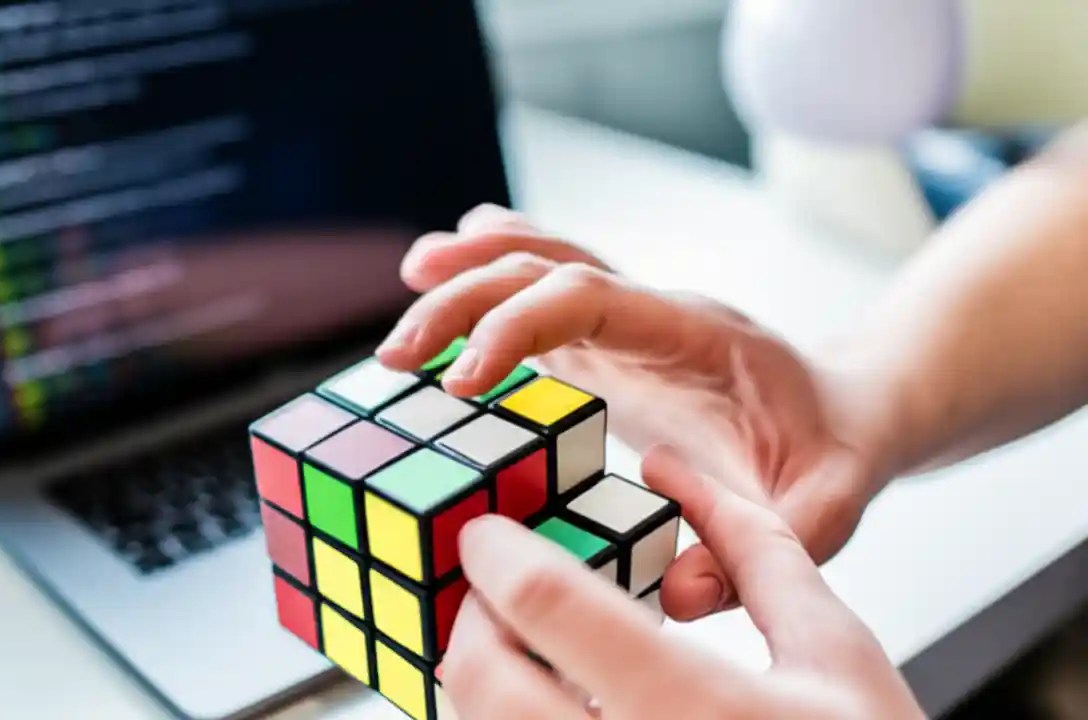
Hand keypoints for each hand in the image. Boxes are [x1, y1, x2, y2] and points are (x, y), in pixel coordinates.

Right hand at [378, 205, 891, 619]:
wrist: (842, 410)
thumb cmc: (826, 453)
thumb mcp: (819, 510)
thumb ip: (760, 547)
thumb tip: (672, 591)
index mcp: (691, 334)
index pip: (590, 301)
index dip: (519, 326)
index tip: (462, 380)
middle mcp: (650, 312)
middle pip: (546, 270)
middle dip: (465, 300)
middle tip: (396, 353)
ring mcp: (623, 321)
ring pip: (537, 263)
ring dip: (468, 269)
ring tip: (409, 281)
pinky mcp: (604, 341)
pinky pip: (538, 291)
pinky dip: (487, 274)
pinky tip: (441, 274)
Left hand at [440, 450, 923, 719]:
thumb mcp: (834, 648)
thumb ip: (752, 547)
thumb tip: (672, 468)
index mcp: (703, 704)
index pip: (550, 605)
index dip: (496, 553)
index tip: (484, 532)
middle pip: (485, 681)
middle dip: (473, 620)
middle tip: (494, 595)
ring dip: (484, 682)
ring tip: (528, 655)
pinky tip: (557, 709)